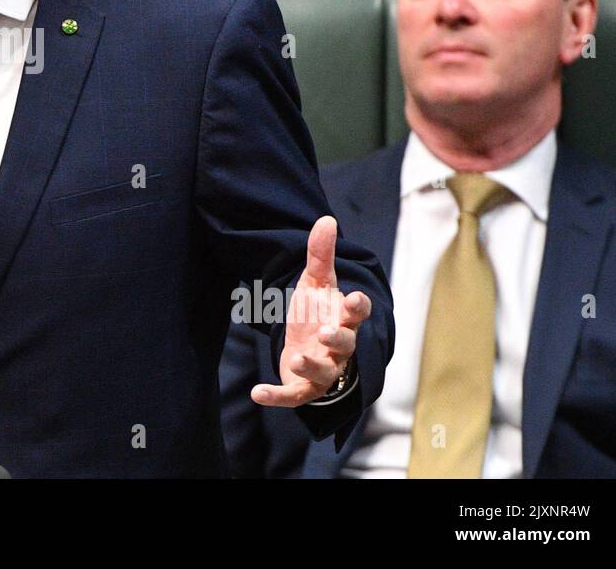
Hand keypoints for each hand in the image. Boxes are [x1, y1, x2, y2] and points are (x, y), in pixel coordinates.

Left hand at [251, 215, 370, 407]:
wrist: (310, 346)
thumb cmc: (318, 312)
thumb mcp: (316, 282)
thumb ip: (320, 254)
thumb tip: (326, 219)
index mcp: (344, 318)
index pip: (358, 312)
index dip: (357, 307)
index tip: (353, 299)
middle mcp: (338, 346)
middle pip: (346, 344)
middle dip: (338, 339)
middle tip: (325, 332)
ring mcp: (323, 368)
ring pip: (322, 372)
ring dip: (309, 367)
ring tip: (296, 359)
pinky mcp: (303, 387)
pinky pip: (293, 395)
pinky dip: (276, 396)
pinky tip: (257, 393)